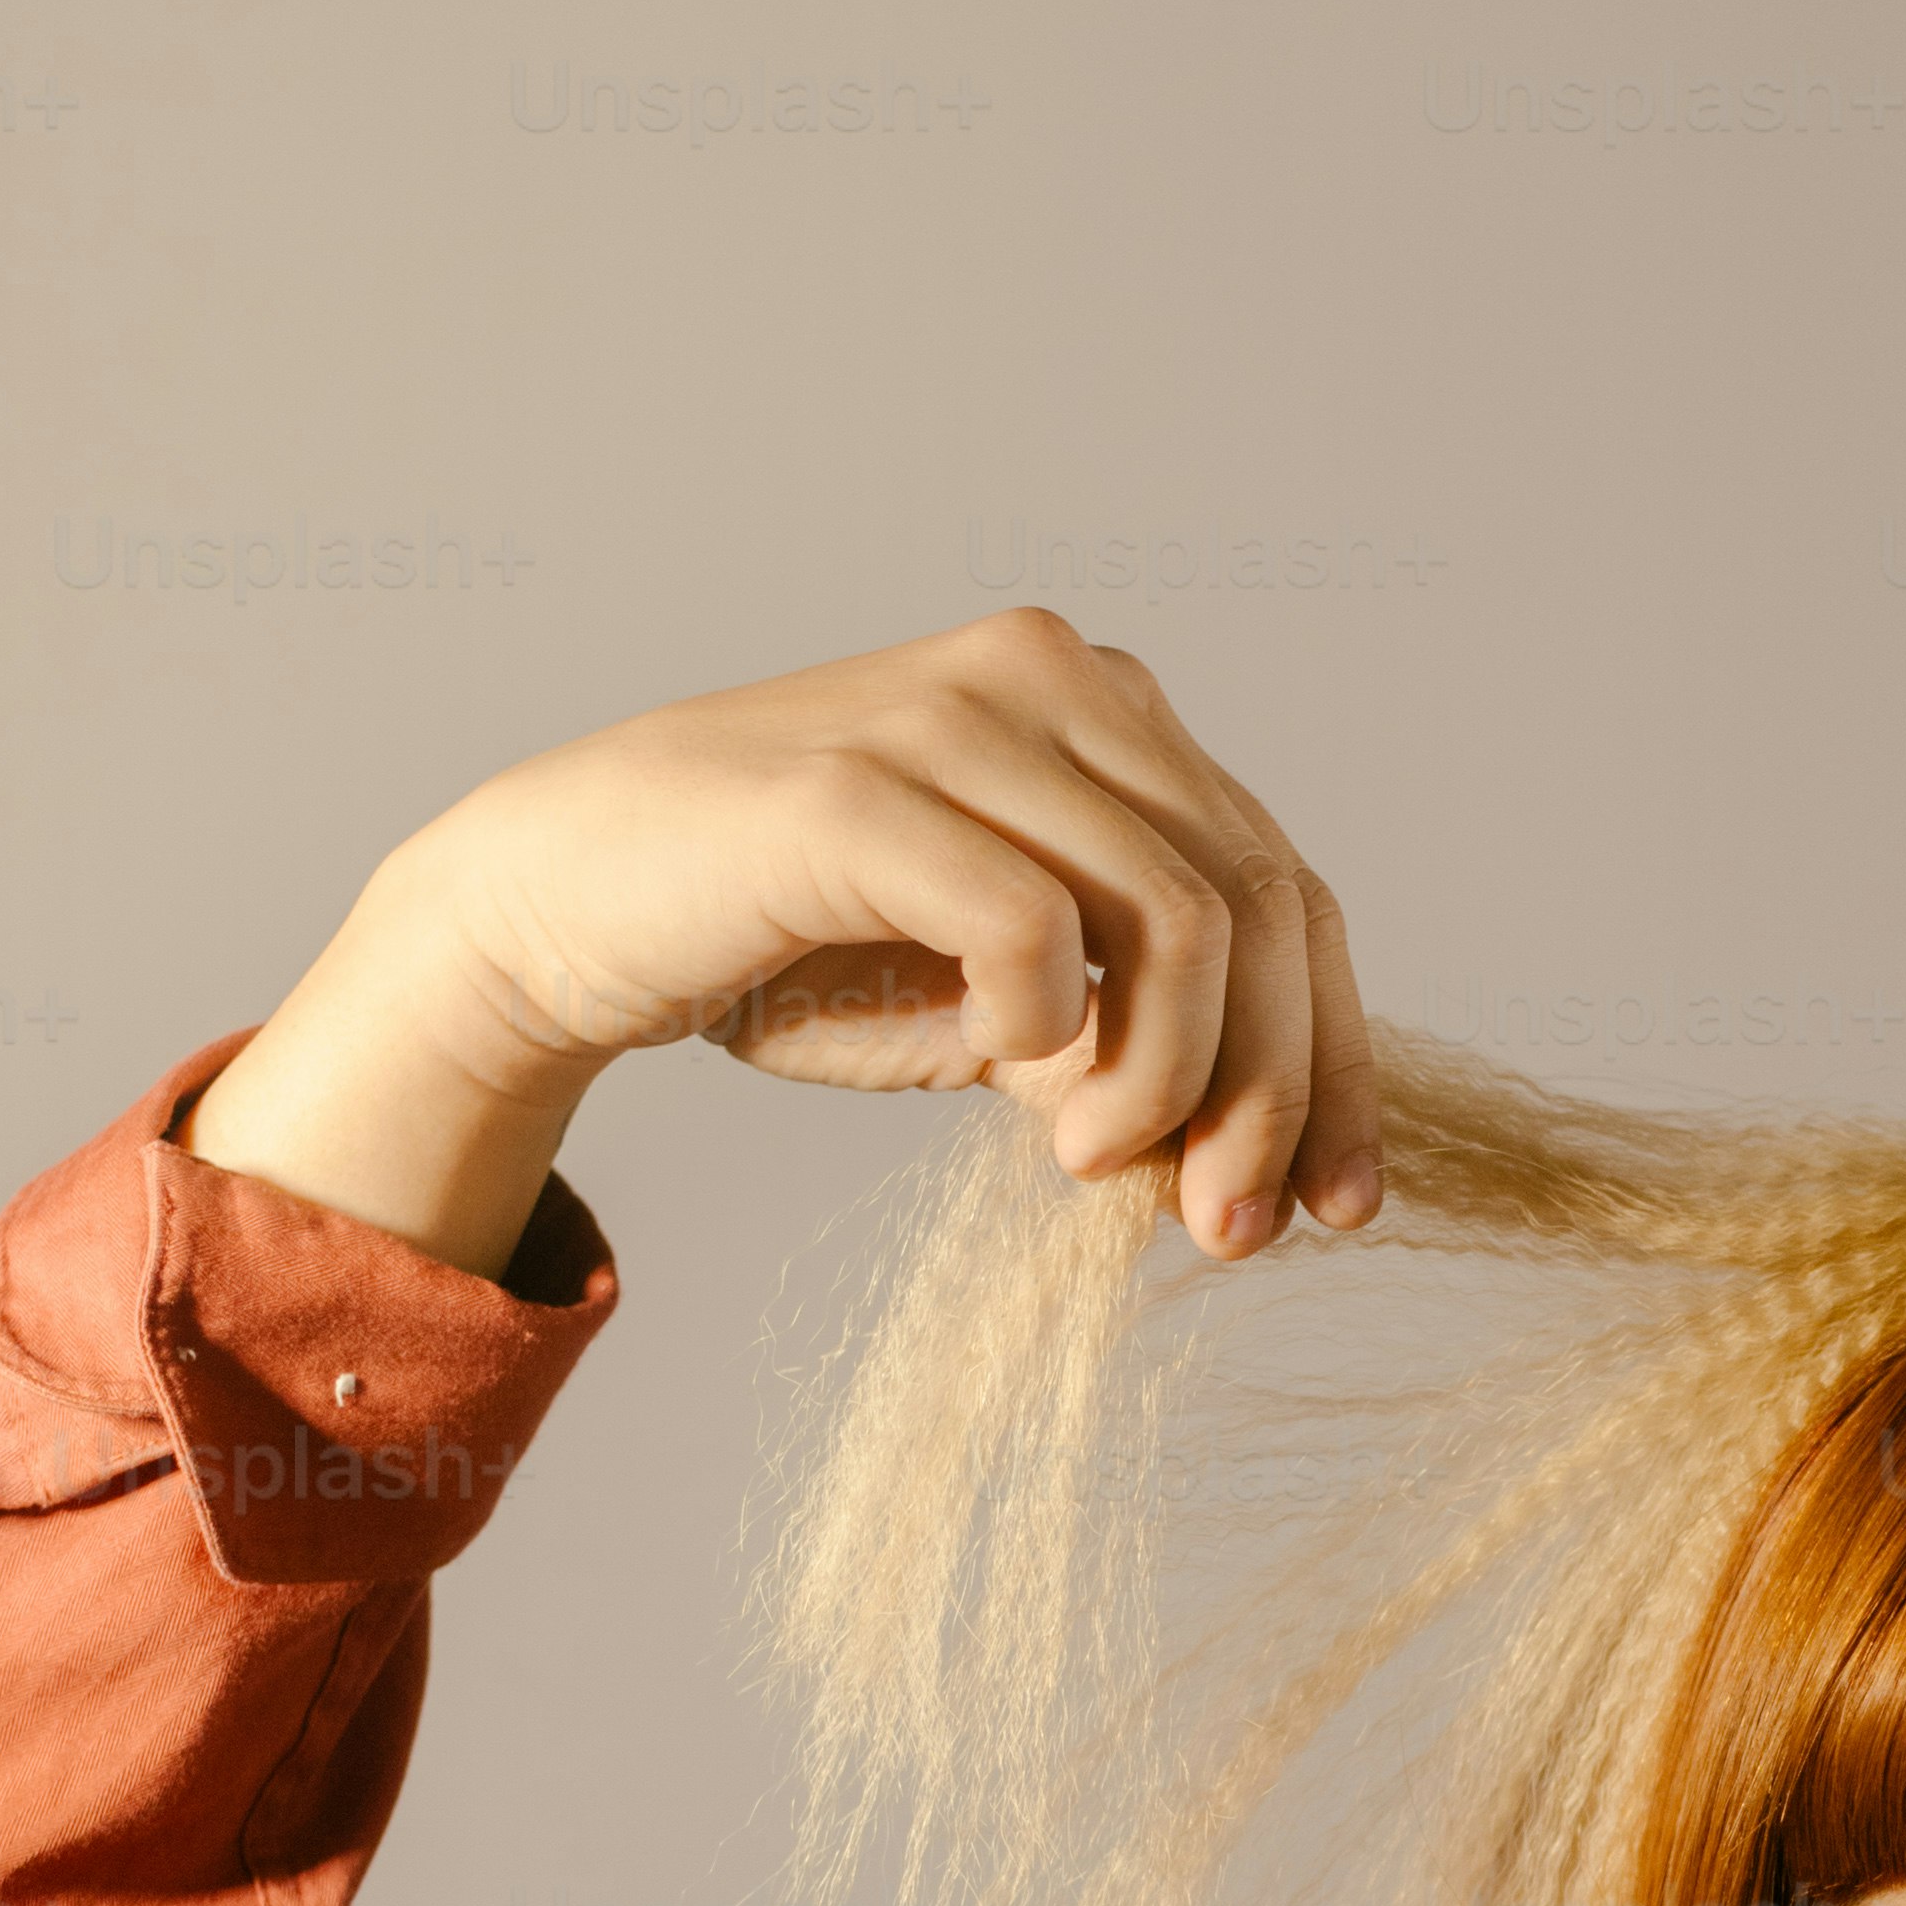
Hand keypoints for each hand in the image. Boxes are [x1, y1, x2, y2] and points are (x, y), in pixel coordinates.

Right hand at [184, 611, 1382, 1277]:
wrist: (569, 909)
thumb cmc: (790, 949)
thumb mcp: (999, 1002)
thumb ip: (1129, 1030)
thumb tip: (1256, 1151)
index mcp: (1104, 712)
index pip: (1288, 886)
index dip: (1334, 1058)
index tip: (1336, 1208)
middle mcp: (1052, 678)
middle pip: (1264, 903)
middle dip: (1270, 1093)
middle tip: (1225, 1227)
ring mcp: (958, 716)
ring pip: (1182, 919)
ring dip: (1165, 1080)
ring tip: (1088, 1160)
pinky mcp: (861, 785)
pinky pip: (1037, 926)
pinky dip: (1049, 1032)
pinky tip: (1006, 1078)